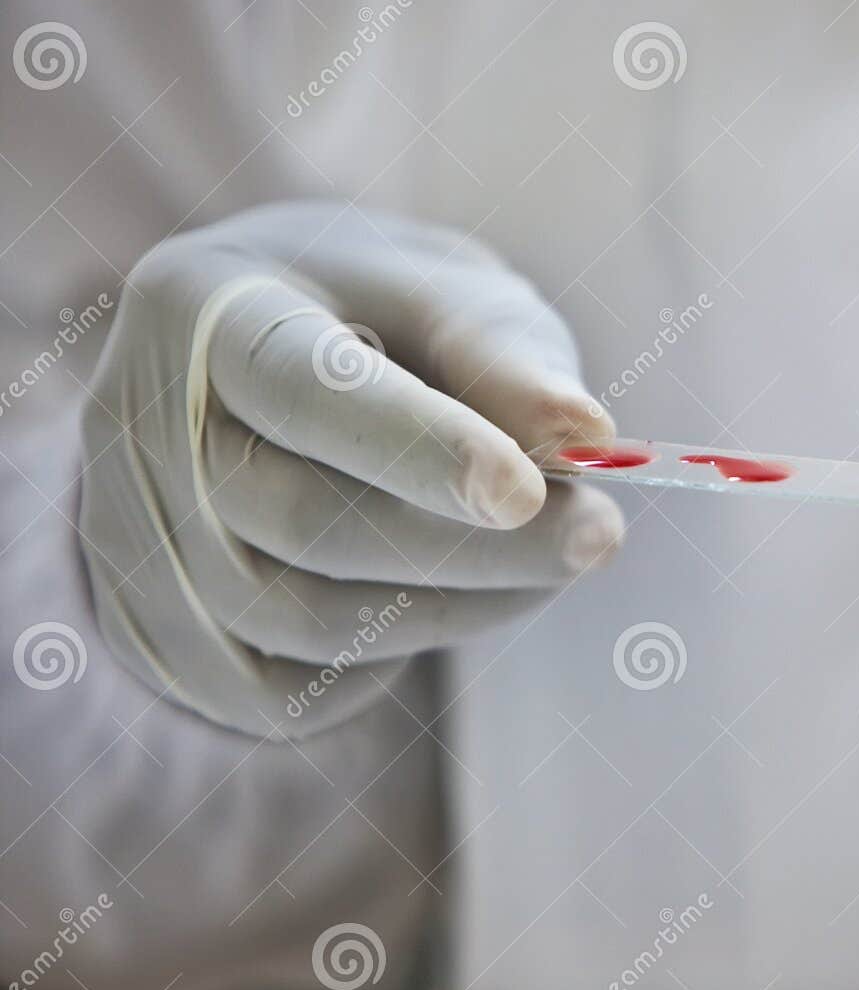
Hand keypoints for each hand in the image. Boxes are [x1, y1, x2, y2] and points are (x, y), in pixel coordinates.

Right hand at [79, 201, 621, 736]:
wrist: (277, 368)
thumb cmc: (386, 321)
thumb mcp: (453, 300)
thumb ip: (508, 359)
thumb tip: (584, 435)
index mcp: (210, 304)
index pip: (302, 387)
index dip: (416, 446)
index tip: (528, 490)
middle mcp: (138, 420)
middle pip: (304, 522)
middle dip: (474, 546)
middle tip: (600, 533)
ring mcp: (128, 536)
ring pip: (303, 620)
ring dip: (455, 607)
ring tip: (545, 561)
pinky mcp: (158, 631)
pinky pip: (288, 689)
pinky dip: (389, 658)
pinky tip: (444, 596)